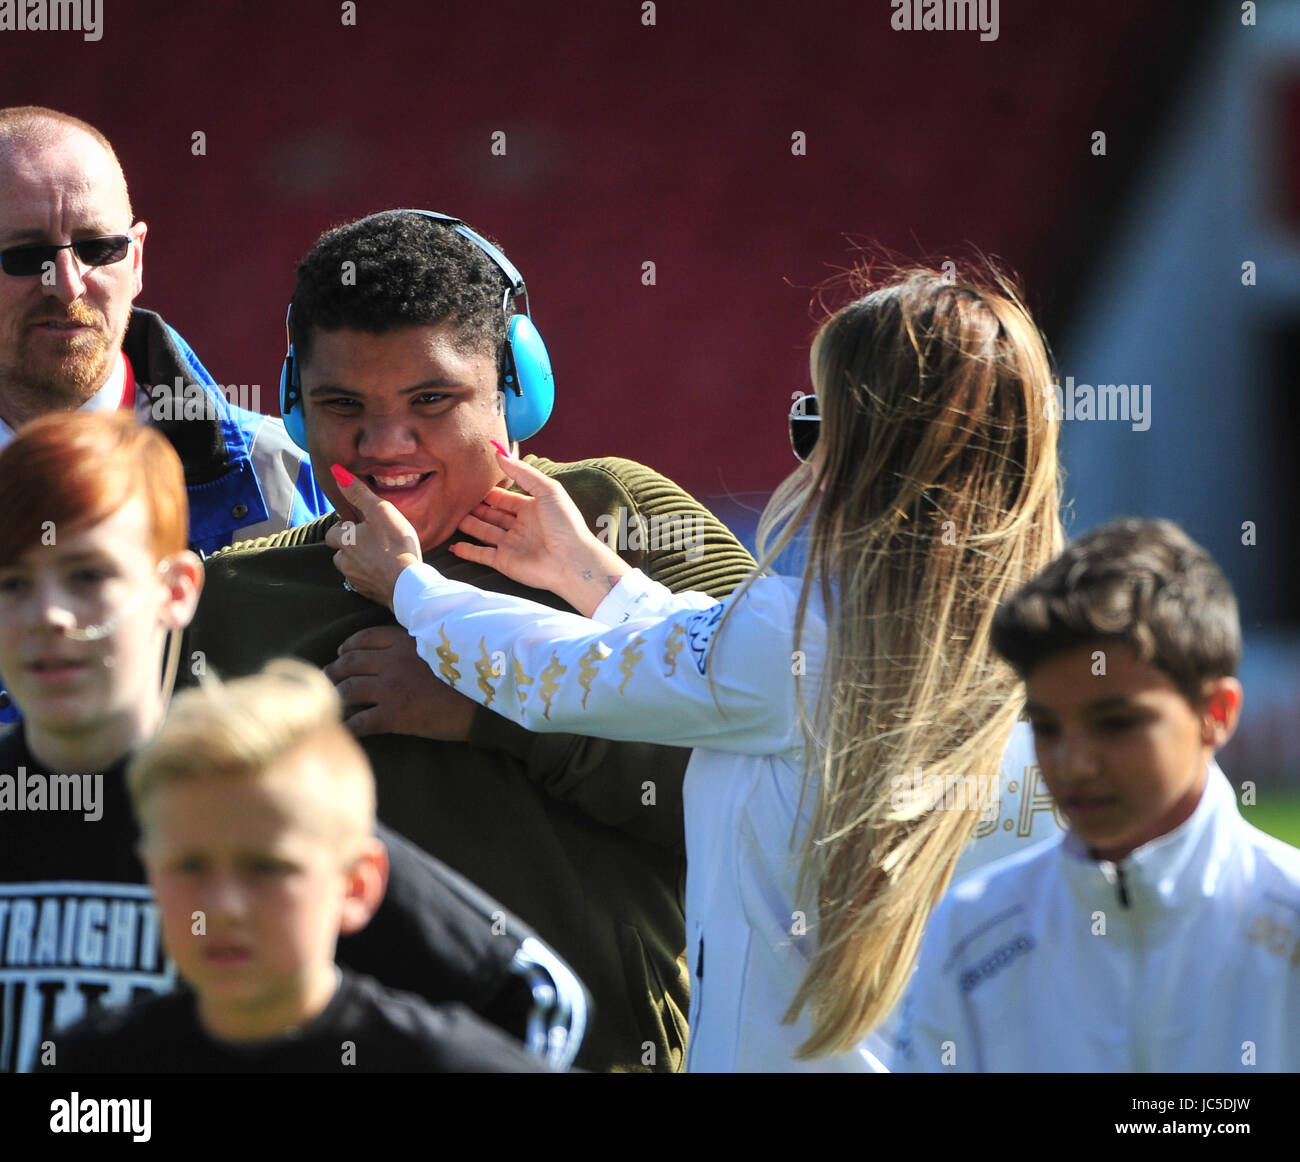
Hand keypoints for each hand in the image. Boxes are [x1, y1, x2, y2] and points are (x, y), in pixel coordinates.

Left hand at [324, 465, 421, 608]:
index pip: (333, 532)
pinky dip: (370, 576)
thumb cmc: (396, 545)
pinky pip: (364, 583)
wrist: (409, 585)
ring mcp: (356, 580)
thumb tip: (337, 472)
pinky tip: (385, 572)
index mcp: (345, 541)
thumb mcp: (380, 511)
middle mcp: (345, 562)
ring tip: (378, 556)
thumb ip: (358, 493)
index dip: (344, 527)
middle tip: (370, 539)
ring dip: (359, 562)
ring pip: (350, 568)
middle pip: (339, 553)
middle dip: (349, 546)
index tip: (359, 524)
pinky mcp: (368, 594)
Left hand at [324, 625, 477, 740]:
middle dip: (334, 671)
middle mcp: (393, 661)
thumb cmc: (469, 676)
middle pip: (350, 663)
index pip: (366, 638)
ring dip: (336, 696)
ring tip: (331, 702)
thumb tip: (405, 654)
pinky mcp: (394, 716)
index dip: (348, 646)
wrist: (485, 702)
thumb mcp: (443, 648)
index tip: (340, 652)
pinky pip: (360, 722)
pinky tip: (342, 731)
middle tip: (326, 678)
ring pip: (349, 689)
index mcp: (406, 642)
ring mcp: (391, 688)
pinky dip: (347, 727)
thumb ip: (420, 647)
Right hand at [453, 446, 630, 616]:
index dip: (491, 491)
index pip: (506, 497)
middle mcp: (521, 526)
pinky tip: (453, 545)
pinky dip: (468, 551)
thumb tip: (501, 453)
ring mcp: (512, 544)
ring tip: (452, 515)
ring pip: (485, 532)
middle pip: (493, 514)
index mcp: (533, 509)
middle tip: (458, 498)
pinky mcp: (504, 561)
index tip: (473, 482)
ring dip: (470, 525)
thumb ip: (523, 472)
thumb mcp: (547, 490)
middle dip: (477, 507)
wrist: (571, 561)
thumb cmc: (565, 524)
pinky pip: (481, 555)